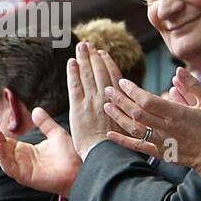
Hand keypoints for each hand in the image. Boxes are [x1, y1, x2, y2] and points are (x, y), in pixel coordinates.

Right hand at [0, 109, 81, 194]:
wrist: (79, 170)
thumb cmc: (70, 155)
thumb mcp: (55, 133)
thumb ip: (45, 123)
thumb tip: (35, 110)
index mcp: (26, 151)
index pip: (5, 140)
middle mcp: (21, 160)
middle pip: (0, 148)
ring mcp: (22, 169)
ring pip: (2, 158)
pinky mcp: (24, 177)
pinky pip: (9, 168)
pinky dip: (2, 158)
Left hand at [68, 41, 119, 160]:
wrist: (107, 155)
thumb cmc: (119, 147)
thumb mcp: (128, 127)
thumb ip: (125, 114)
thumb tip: (126, 110)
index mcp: (119, 101)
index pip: (113, 77)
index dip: (108, 64)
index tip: (103, 54)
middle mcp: (107, 98)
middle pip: (100, 72)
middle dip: (94, 57)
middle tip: (89, 45)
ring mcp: (92, 101)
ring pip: (89, 75)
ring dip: (85, 59)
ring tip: (82, 47)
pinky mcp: (79, 108)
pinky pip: (75, 86)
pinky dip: (73, 72)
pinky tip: (71, 62)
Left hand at [104, 66, 200, 182]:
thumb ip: (192, 86)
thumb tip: (177, 72)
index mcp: (176, 114)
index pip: (148, 101)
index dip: (133, 91)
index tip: (123, 82)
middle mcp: (165, 128)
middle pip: (136, 113)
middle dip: (120, 100)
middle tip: (108, 89)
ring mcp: (160, 142)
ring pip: (133, 128)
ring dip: (118, 117)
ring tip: (106, 106)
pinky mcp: (158, 153)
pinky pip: (136, 146)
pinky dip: (121, 140)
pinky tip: (109, 134)